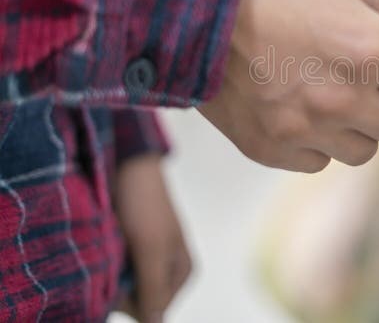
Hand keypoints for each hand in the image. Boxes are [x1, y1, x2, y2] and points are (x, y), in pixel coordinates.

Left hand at [114, 154, 191, 322]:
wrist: (127, 163)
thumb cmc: (144, 204)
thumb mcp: (151, 249)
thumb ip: (154, 289)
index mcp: (181, 273)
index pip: (152, 311)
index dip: (130, 301)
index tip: (117, 279)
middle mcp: (165, 270)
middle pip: (137, 300)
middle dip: (119, 287)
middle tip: (110, 259)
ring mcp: (145, 259)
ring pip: (122, 285)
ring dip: (109, 274)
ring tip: (106, 248)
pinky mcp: (127, 248)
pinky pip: (114, 270)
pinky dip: (105, 263)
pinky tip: (103, 247)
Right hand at [199, 0, 378, 172]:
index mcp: (369, 50)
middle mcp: (342, 99)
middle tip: (366, 77)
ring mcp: (303, 129)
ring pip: (361, 151)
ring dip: (355, 126)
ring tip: (323, 89)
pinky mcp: (268, 148)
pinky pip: (316, 160)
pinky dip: (314, 139)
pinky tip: (291, 103)